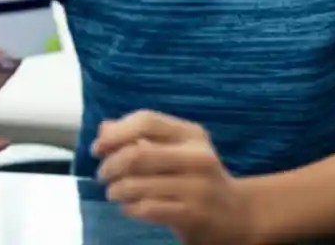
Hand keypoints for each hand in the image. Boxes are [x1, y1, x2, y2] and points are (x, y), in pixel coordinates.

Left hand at [92, 110, 256, 244]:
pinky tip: (130, 207)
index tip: (97, 148)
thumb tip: (104, 129)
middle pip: (138, 153)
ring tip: (114, 192)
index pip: (146, 120)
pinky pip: (147, 208)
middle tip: (103, 175)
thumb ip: (140, 137)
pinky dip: (130, 207)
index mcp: (192, 134)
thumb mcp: (175, 150)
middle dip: (111, 165)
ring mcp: (198, 186)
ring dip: (116, 190)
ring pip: (138, 184)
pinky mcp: (195, 214)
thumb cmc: (196, 177)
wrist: (236, 214)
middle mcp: (198, 156)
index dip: (115, 133)